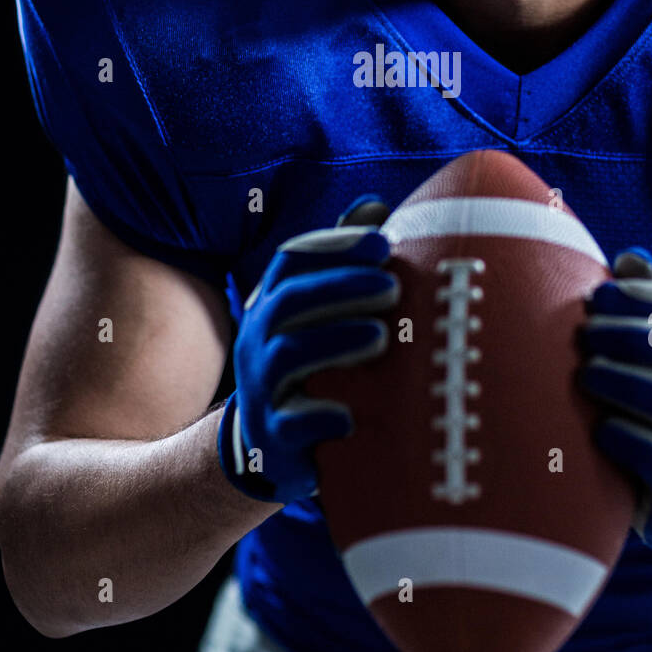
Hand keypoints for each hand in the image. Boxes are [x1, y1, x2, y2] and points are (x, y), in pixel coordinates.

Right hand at [218, 196, 396, 504]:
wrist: (268, 446)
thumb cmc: (311, 364)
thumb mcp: (320, 313)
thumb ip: (342, 262)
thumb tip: (375, 205)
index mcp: (273, 305)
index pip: (292, 261)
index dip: (334, 246)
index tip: (383, 241)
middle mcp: (259, 341)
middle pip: (289, 303)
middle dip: (339, 288)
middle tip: (392, 285)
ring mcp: (262, 389)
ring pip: (287, 357)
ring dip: (336, 341)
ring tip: (381, 336)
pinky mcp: (274, 437)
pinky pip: (290, 425)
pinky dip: (320, 416)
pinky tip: (352, 414)